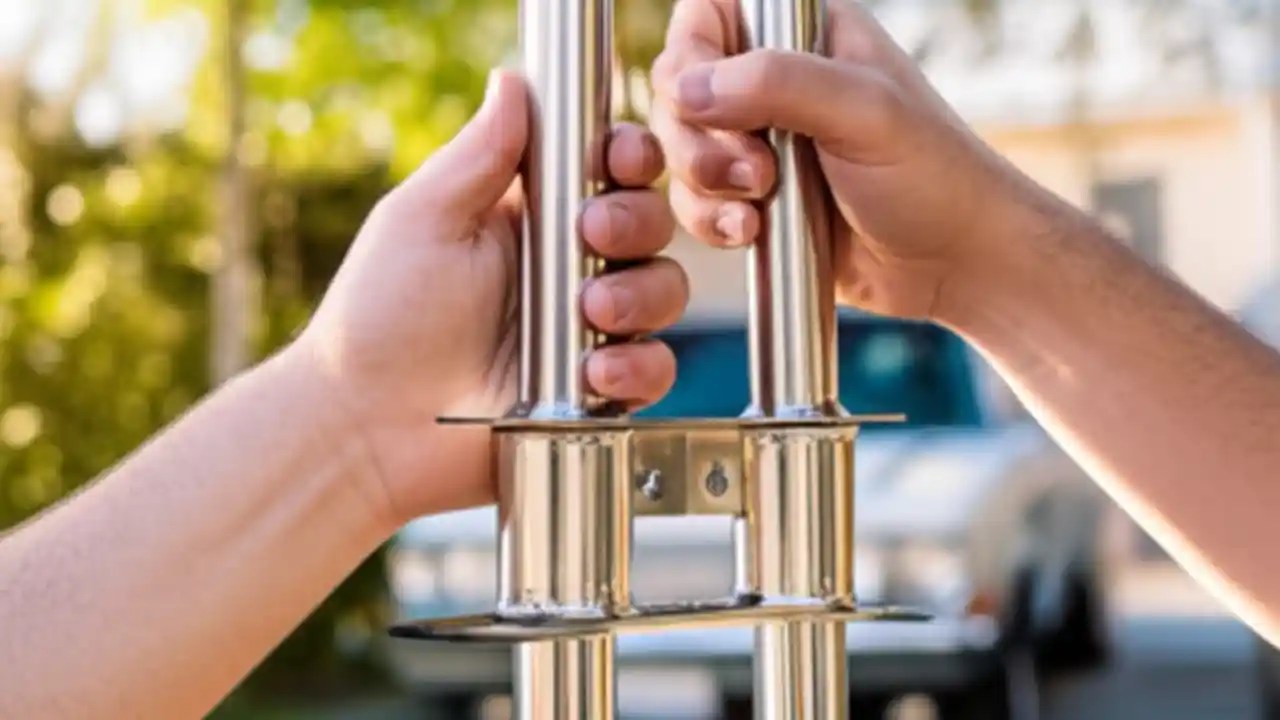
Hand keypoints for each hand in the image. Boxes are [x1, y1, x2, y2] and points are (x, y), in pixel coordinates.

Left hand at [291, 71, 684, 523]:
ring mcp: (588, 331)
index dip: (627, 156)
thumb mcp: (423, 220)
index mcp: (529, 218)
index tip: (618, 158)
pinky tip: (595, 372)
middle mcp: (567, 269)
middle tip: (594, 236)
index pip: (606, 168)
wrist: (369, 429)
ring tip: (593, 311)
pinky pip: (655, 369)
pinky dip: (637, 366)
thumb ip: (479, 155)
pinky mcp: (598, 391)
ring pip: (664, 290)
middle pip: (650, 221)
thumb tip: (513, 81)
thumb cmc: (379, 319)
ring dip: (641, 293)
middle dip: (636, 220)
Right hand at [651, 0, 1052, 318]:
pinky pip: (696, 200)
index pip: (710, 12)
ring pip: (680, 148)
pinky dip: (709, 220)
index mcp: (807, 32)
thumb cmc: (931, 177)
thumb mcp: (863, 113)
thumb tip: (689, 87)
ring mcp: (760, 142)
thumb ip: (778, 84)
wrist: (953, 264)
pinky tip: (751, 235)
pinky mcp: (754, 198)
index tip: (706, 100)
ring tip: (757, 209)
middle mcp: (774, 80)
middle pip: (679, 85)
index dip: (692, 54)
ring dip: (702, 185)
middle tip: (753, 172)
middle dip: (697, 137)